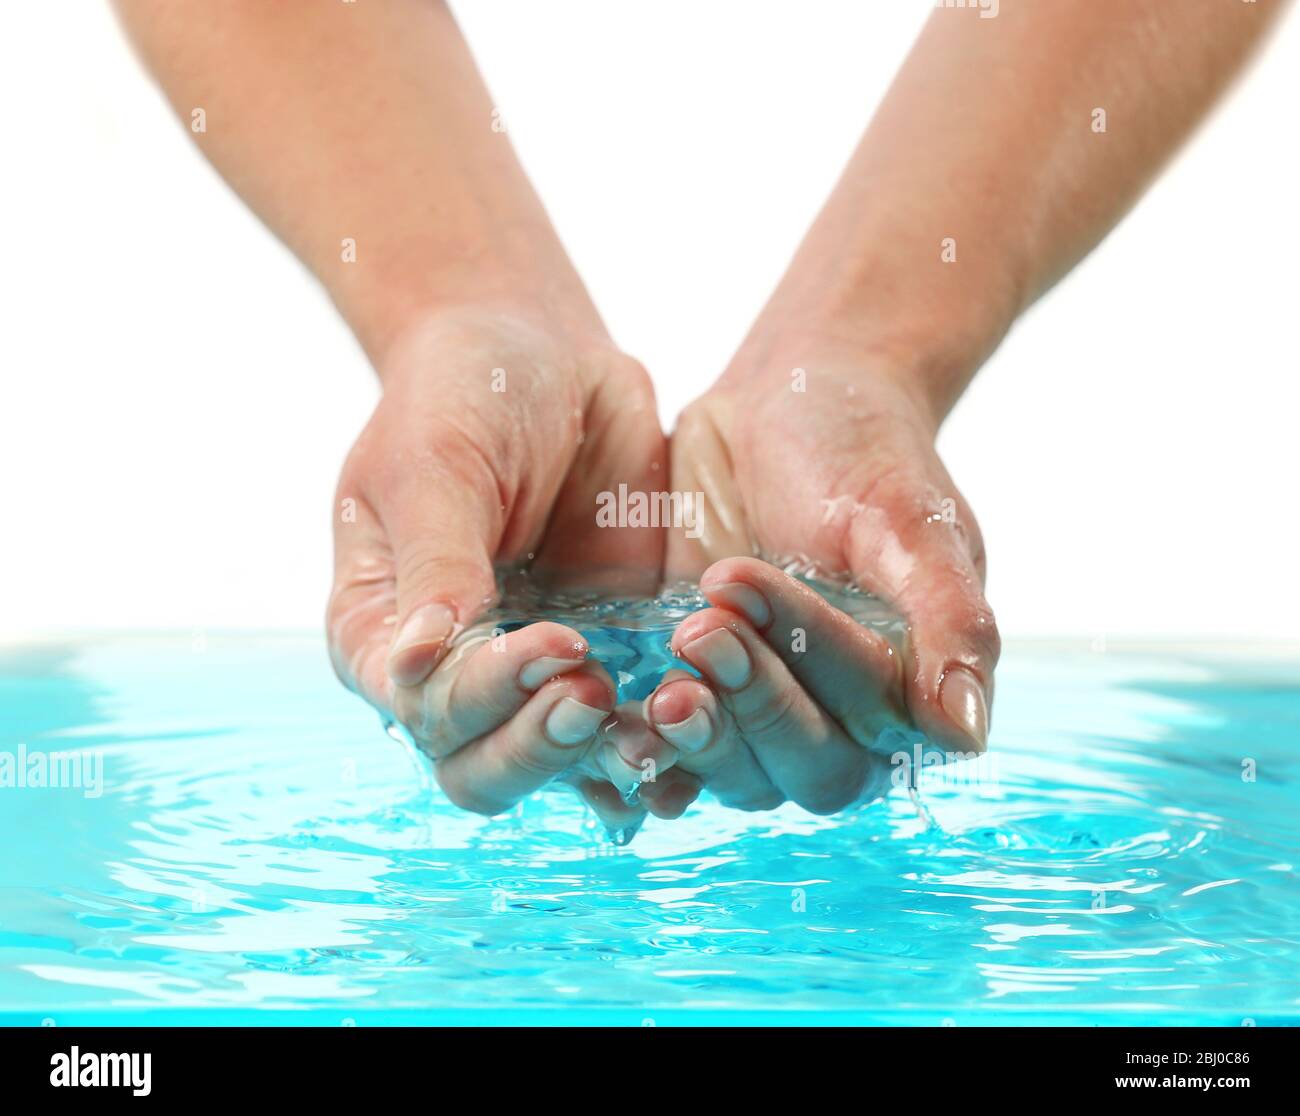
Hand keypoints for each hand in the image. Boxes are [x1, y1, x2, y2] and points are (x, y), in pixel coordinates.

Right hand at [327, 309, 698, 830]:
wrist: (542, 350)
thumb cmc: (460, 395)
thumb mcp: (434, 466)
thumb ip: (436, 565)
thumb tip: (414, 667)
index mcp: (386, 635)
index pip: (427, 712)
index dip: (488, 700)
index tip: (554, 645)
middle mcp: (458, 672)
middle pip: (485, 768)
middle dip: (540, 749)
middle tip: (597, 698)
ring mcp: (539, 669)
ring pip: (563, 764)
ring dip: (608, 762)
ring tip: (665, 728)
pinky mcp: (612, 649)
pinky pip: (633, 720)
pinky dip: (665, 737)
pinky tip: (704, 728)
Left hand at [652, 334, 998, 814]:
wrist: (788, 402)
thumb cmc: (866, 451)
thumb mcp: (911, 521)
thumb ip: (948, 620)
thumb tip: (964, 735)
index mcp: (912, 685)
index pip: (866, 716)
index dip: (806, 663)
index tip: (741, 582)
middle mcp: (843, 718)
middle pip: (801, 765)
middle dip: (748, 703)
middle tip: (696, 629)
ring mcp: (765, 711)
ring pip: (737, 772)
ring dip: (696, 733)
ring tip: (661, 676)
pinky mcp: (698, 692)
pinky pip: (675, 750)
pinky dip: (644, 749)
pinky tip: (607, 727)